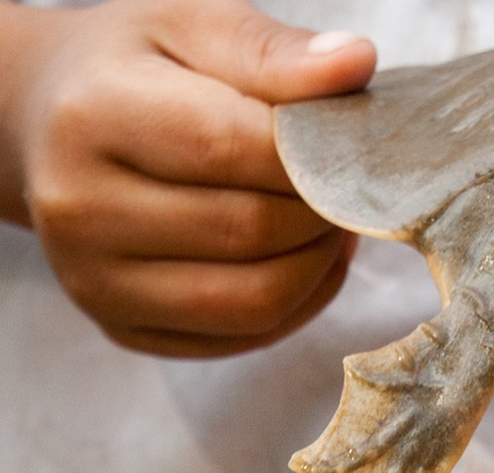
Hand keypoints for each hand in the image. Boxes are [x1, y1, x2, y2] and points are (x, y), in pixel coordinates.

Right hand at [0, 0, 376, 355]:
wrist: (53, 122)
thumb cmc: (138, 67)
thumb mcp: (196, 25)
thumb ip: (275, 53)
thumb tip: (355, 64)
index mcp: (95, 115)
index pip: (237, 150)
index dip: (317, 153)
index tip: (355, 143)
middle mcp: (80, 207)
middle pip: (252, 231)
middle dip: (327, 210)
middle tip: (352, 183)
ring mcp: (94, 279)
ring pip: (256, 300)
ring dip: (322, 264)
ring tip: (333, 219)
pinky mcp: (123, 325)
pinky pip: (243, 335)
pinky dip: (299, 301)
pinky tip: (306, 256)